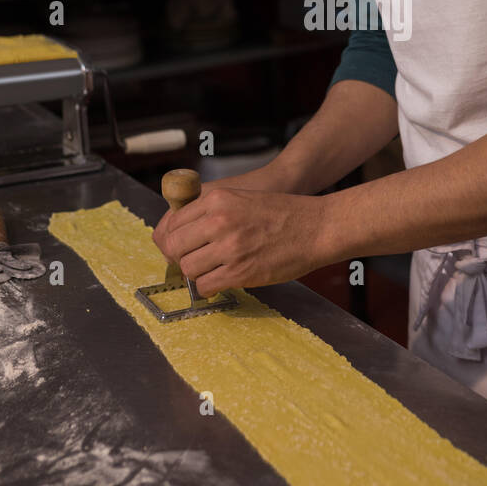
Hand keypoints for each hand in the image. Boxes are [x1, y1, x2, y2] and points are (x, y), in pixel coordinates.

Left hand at [153, 185, 331, 297]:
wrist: (316, 227)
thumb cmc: (282, 212)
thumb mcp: (240, 198)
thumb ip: (210, 211)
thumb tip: (181, 232)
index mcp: (217, 199)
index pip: (172, 223)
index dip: (171, 239)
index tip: (177, 247)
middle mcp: (219, 221)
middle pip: (174, 246)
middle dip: (179, 257)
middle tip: (191, 261)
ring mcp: (230, 247)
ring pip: (188, 268)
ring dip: (195, 274)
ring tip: (209, 271)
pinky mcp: (241, 271)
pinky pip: (206, 285)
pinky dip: (207, 287)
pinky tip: (218, 282)